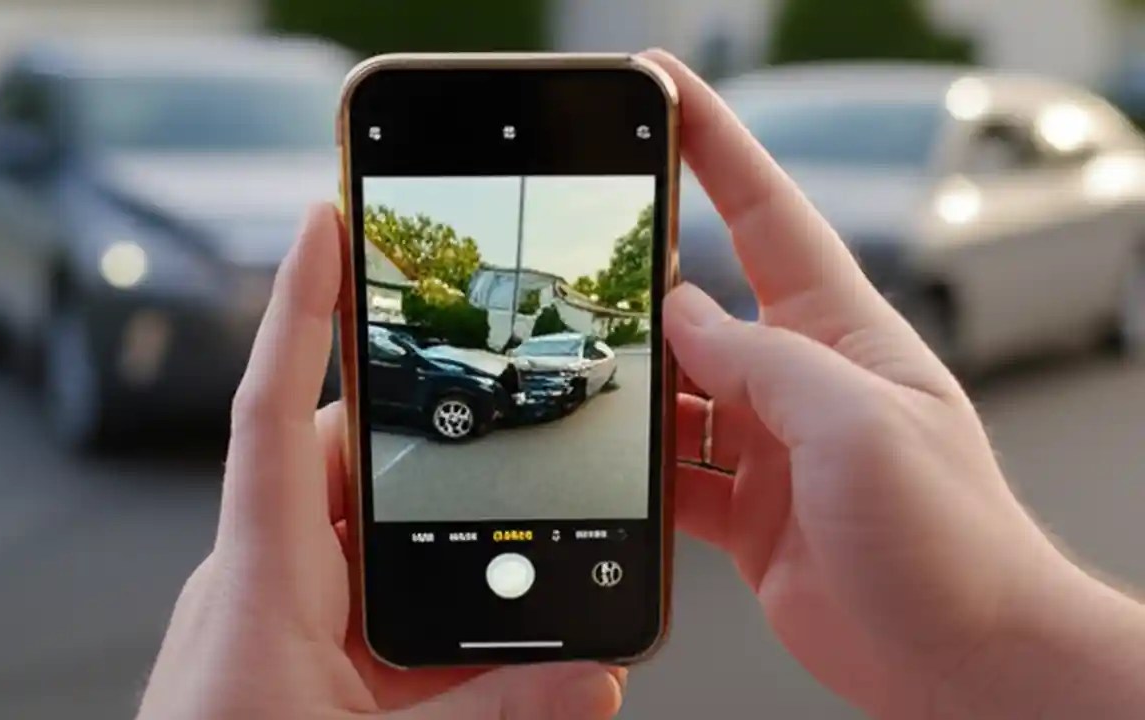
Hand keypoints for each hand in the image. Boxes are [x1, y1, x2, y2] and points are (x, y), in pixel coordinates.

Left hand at [137, 204, 625, 719]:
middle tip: (502, 400)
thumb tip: (594, 672)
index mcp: (262, 582)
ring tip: (512, 526)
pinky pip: (368, 589)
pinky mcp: (301, 651)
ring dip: (440, 523)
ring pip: (368, 529)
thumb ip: (494, 717)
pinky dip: (430, 587)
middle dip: (428, 428)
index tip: (325, 221)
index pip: (274, 410)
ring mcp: (282, 615)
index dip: (298, 307)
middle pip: (347, 460)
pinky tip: (480, 622)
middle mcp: (265, 580)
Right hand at [649, 50, 1144, 717]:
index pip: (766, 214)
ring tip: (590, 384)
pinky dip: (640, 475)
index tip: (664, 93)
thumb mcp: (858, 425)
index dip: (714, 145)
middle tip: (584, 260)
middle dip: (645, 277)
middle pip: (704, 304)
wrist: (962, 663)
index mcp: (843, 334)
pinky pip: (674, 475)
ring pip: (677, 394)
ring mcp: (770, 447)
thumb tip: (684, 318)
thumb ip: (763, 362)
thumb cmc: (952, 542)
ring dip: (636, 392)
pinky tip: (617, 473)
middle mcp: (802, 381)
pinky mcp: (746, 511)